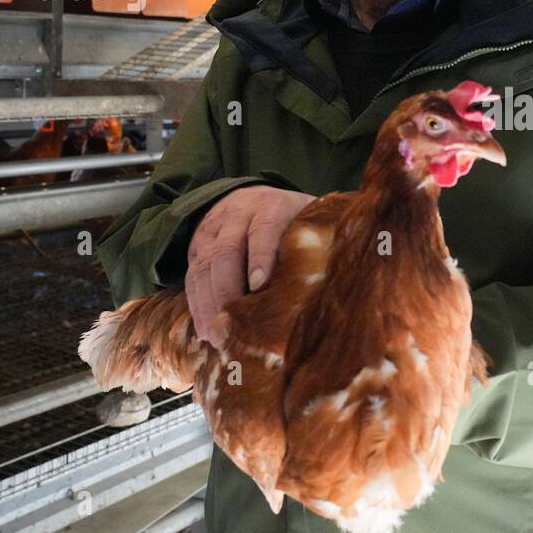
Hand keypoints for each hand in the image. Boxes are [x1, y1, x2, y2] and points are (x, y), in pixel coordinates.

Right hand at [186, 185, 312, 348]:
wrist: (254, 197)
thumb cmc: (293, 219)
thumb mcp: (308, 221)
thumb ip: (318, 244)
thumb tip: (340, 281)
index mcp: (272, 206)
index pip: (264, 228)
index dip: (261, 256)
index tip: (260, 285)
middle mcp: (238, 214)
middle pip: (226, 250)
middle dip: (228, 290)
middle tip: (234, 324)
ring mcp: (214, 229)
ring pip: (204, 264)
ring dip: (208, 303)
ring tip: (217, 335)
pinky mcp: (197, 245)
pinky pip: (192, 275)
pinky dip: (196, 304)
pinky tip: (205, 329)